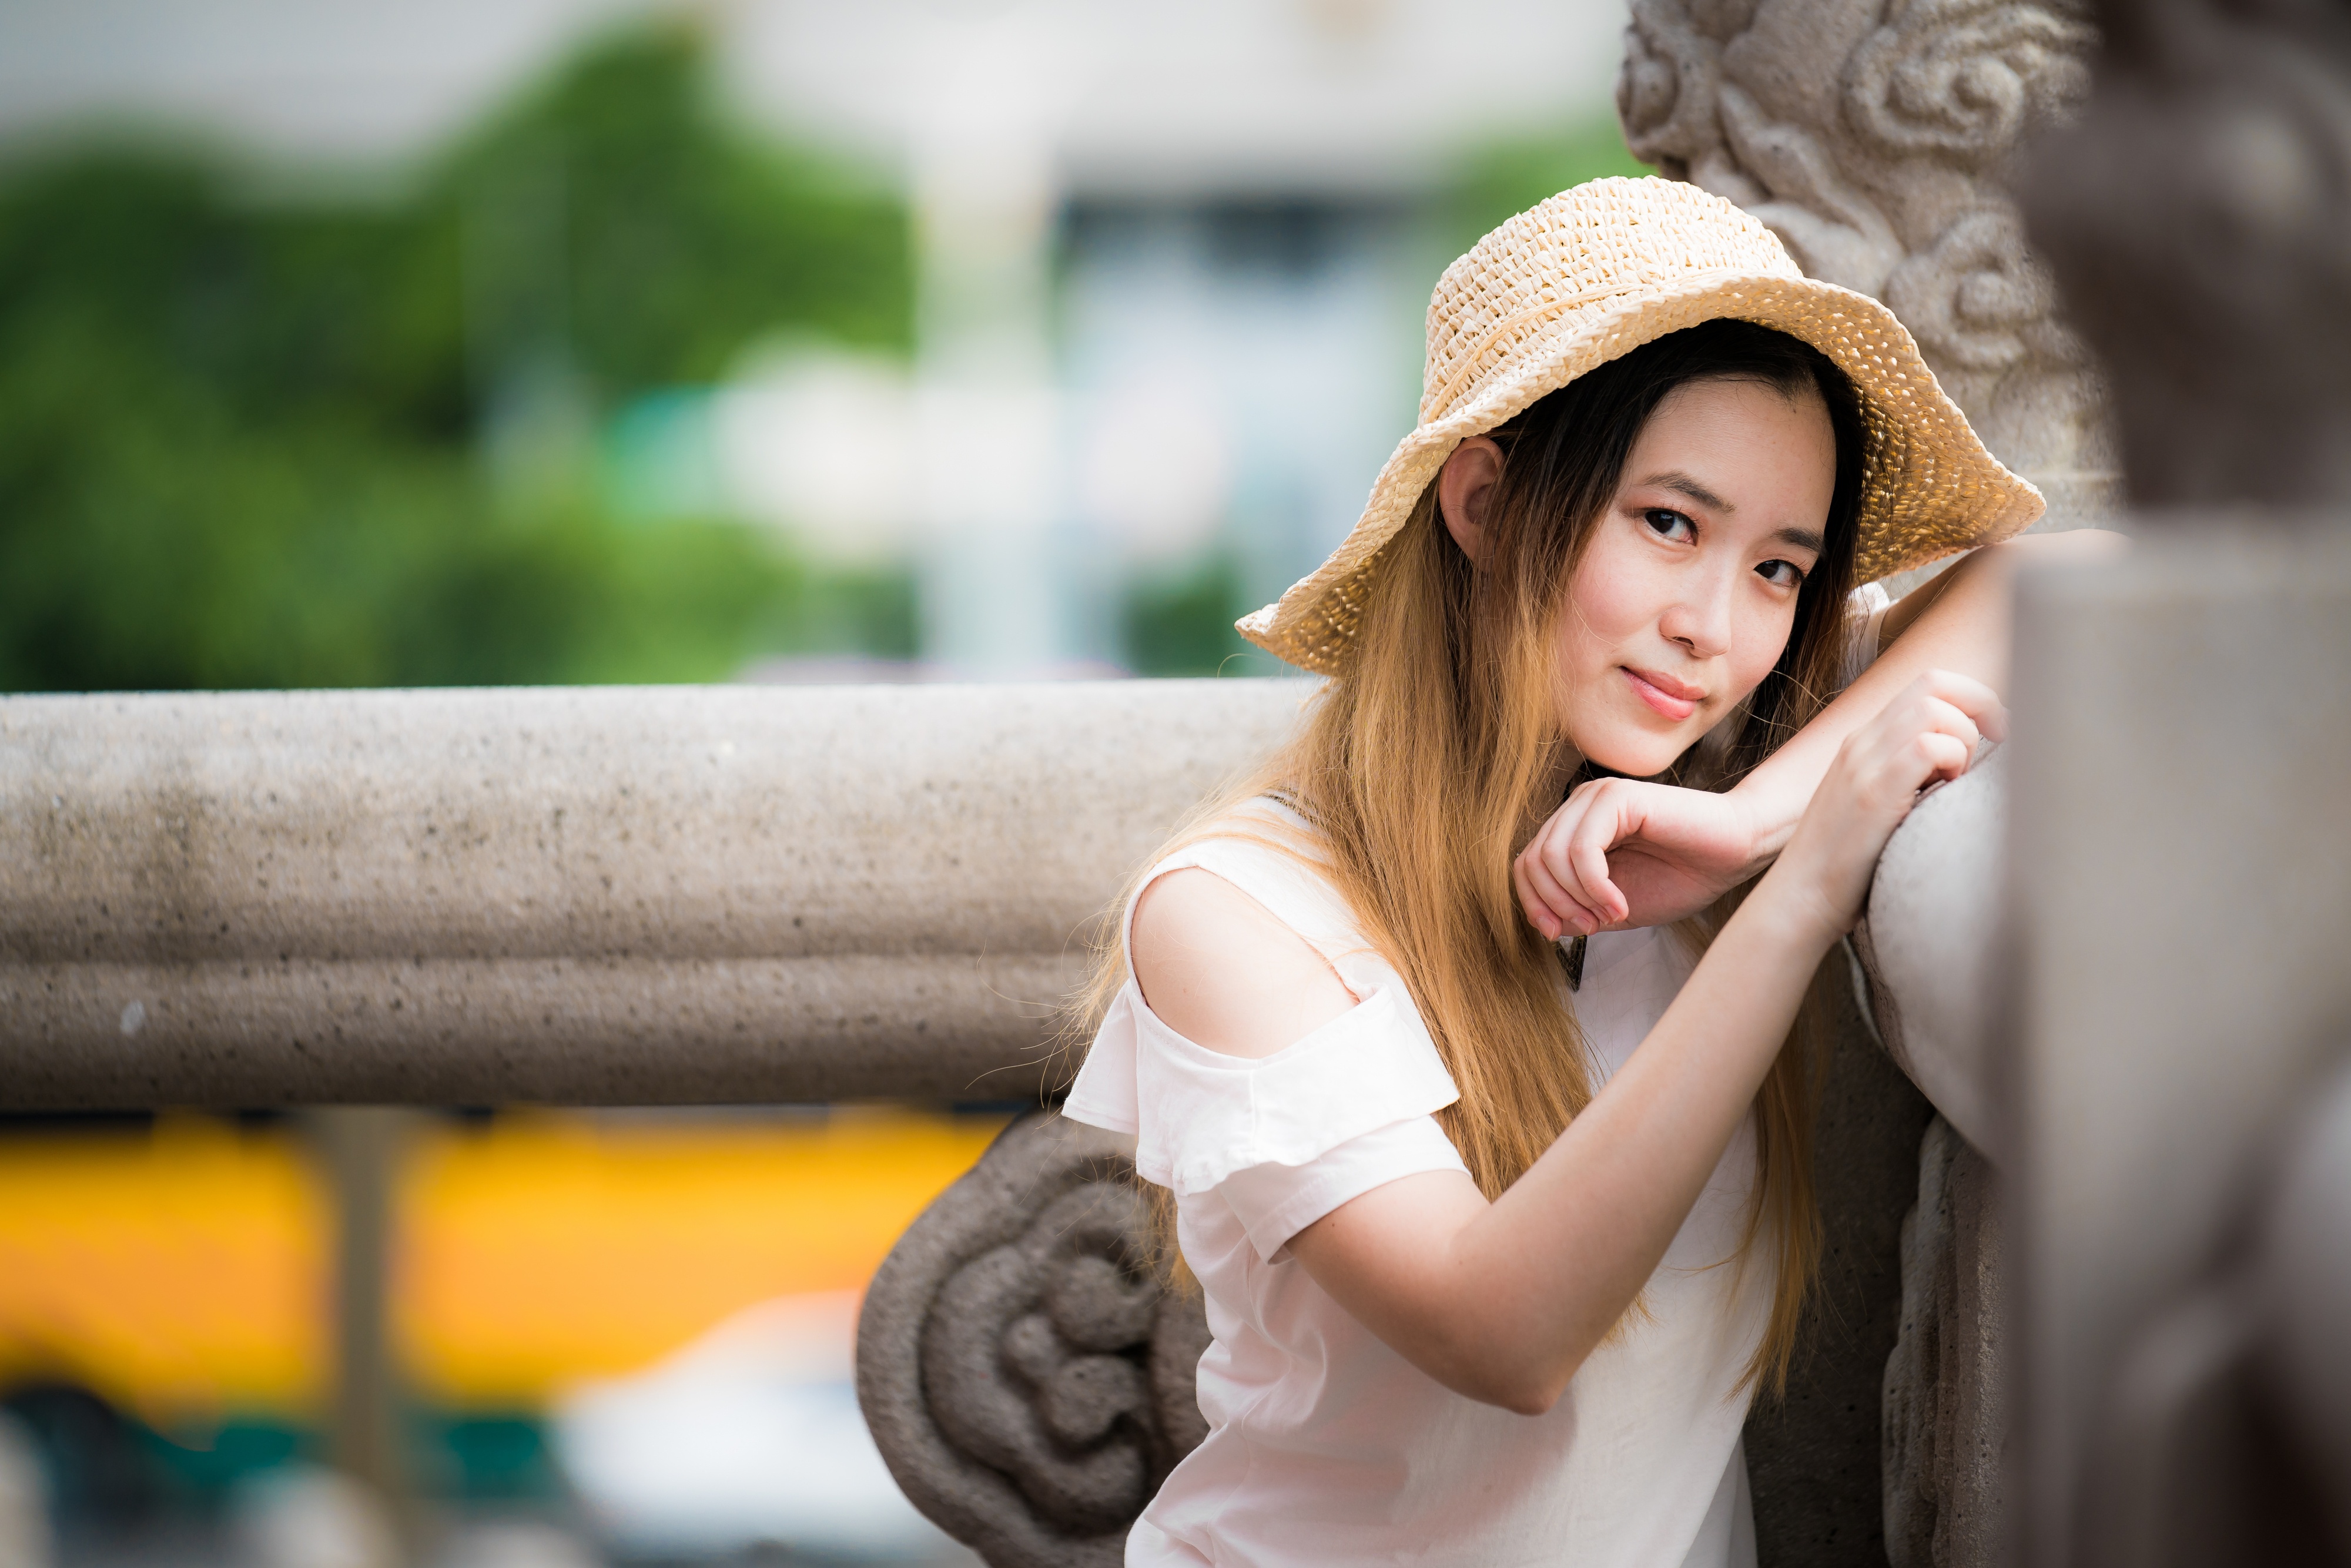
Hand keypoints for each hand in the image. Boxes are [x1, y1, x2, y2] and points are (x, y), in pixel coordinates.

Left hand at [1513, 777, 1764, 940]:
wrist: (1734, 854)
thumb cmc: (1680, 877)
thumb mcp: (1612, 907)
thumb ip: (1575, 909)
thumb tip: (1542, 923)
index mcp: (1572, 828)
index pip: (1526, 866)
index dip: (1534, 905)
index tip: (1560, 935)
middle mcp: (1578, 807)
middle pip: (1532, 862)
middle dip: (1555, 906)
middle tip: (1591, 928)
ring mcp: (1596, 797)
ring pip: (1551, 856)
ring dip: (1577, 899)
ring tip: (1612, 915)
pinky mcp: (1618, 797)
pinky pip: (1582, 849)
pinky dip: (1594, 886)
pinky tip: (1618, 903)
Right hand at [1763, 669, 2007, 940]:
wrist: (1800, 898)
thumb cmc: (1844, 863)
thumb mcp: (1875, 804)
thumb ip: (1907, 776)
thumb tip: (1959, 768)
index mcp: (1864, 742)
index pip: (1925, 684)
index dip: (1972, 697)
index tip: (1996, 732)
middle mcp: (1862, 742)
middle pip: (1933, 683)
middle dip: (1981, 706)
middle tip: (1996, 746)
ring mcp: (1864, 764)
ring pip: (1934, 709)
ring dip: (1962, 739)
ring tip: (1954, 781)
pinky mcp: (1872, 793)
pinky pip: (1927, 748)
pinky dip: (1950, 763)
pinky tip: (1942, 796)